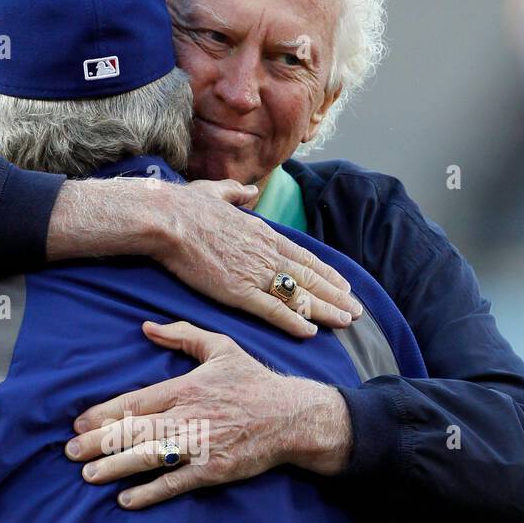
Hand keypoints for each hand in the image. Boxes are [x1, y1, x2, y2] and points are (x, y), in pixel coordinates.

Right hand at [46, 176, 361, 337]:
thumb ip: (236, 193)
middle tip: (356, 311)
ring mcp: (254, 272)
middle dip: (335, 295)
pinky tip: (310, 332)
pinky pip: (273, 310)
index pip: (302, 256)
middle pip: (310, 277)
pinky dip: (294, 321)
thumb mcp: (215, 191)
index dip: (326, 273)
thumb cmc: (184, 205)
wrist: (167, 219)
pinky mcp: (238, 291)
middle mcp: (265, 252)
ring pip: (299, 294)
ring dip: (326, 310)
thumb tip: (249, 190)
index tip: (343, 284)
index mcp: (261, 232)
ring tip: (346, 323)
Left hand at [65, 320, 352, 508]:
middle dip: (99, 443)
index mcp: (186, 387)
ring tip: (88, 475)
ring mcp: (201, 445)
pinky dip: (150, 492)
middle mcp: (189, 416)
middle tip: (70, 452)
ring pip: (150, 457)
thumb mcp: (221, 347)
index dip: (104, 413)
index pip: (136, 402)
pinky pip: (176, 483)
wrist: (292, 416)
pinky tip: (126, 499)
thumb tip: (147, 327)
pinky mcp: (213, 470)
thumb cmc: (254, 381)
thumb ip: (183, 334)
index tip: (78, 422)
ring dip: (116, 467)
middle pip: (134, 431)